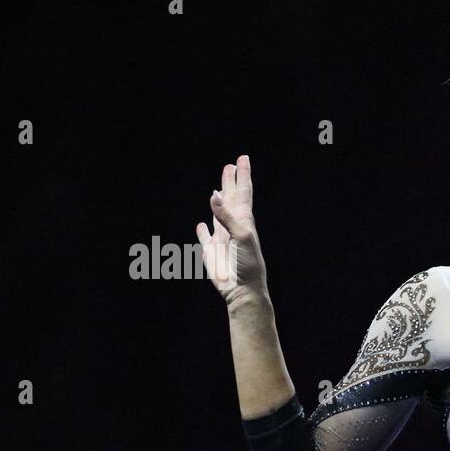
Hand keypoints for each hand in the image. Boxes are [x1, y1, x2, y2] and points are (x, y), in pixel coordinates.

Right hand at [195, 154, 267, 304]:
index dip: (242, 176)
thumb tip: (214, 195)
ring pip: (218, 215)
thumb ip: (227, 217)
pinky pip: (205, 237)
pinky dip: (202, 230)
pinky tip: (201, 224)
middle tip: (230, 165)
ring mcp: (222, 239)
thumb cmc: (248, 266)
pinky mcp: (211, 252)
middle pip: (230, 199)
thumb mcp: (242, 238)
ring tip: (216, 189)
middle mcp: (233, 227)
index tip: (242, 158)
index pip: (242, 193)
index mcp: (244, 222)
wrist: (242, 291)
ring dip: (217, 202)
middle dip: (230, 182)